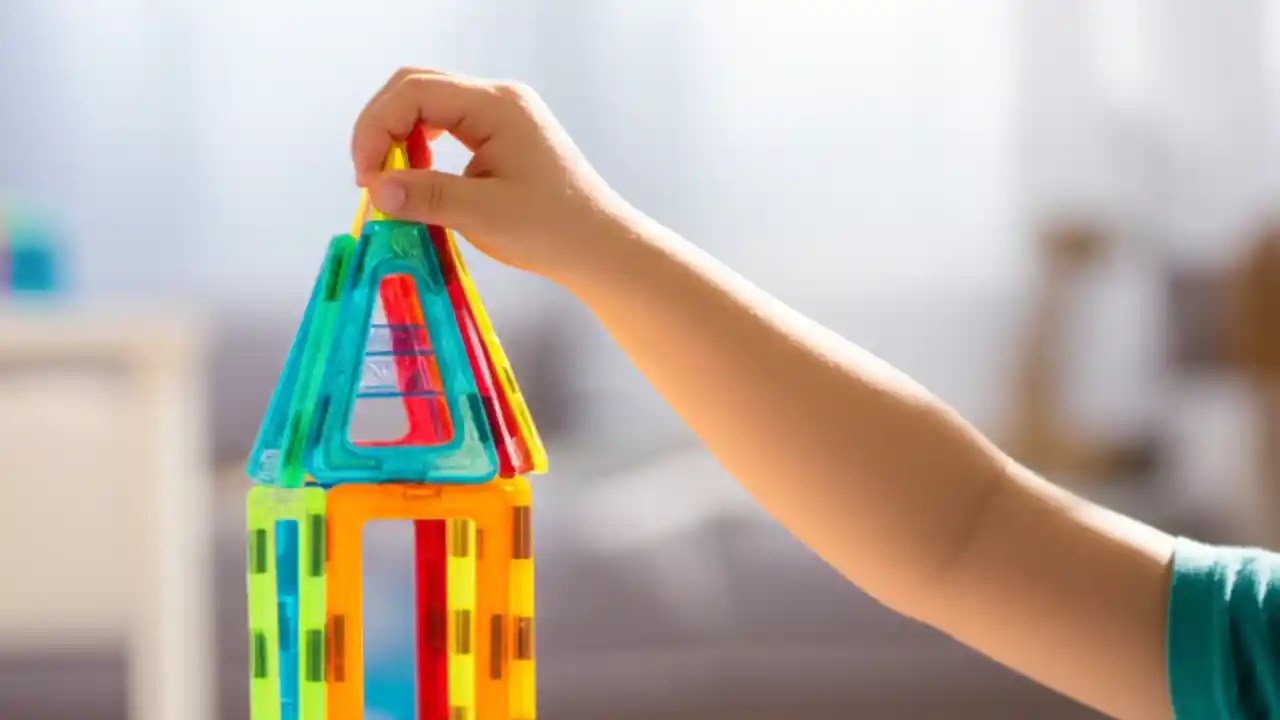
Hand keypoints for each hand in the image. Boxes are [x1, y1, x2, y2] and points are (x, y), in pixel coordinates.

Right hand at [352, 68, 634, 280]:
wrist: (600, 247)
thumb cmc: (552, 231)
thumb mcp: (483, 215)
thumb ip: (426, 196)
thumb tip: (374, 190)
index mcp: (497, 105)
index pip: (415, 92)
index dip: (377, 128)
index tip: (366, 178)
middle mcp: (499, 98)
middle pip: (417, 87)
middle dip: (382, 127)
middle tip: (370, 178)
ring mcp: (503, 113)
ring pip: (429, 104)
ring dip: (401, 136)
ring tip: (394, 181)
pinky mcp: (503, 133)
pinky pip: (448, 123)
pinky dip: (423, 145)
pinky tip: (421, 177)